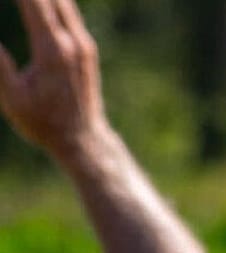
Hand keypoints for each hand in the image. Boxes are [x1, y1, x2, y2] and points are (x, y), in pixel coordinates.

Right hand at [0, 0, 107, 159]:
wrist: (83, 140)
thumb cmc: (43, 123)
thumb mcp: (12, 97)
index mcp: (52, 50)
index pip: (32, 1)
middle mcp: (73, 42)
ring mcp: (84, 44)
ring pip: (63, 1)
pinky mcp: (87, 49)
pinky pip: (69, 13)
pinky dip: (52, 1)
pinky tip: (38, 1)